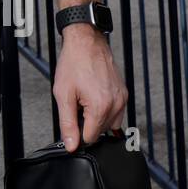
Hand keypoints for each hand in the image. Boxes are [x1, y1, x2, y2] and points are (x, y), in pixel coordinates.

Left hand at [52, 25, 127, 149]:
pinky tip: (93, 95)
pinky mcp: (124, 93)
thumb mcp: (63, 95)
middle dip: (87, 123)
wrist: (86, 42)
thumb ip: (67, 124)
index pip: (90, 138)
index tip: (71, 121)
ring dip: (97, 118)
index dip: (77, 133)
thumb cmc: (73, 64)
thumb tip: (71, 145)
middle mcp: (116, 104)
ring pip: (110, 123)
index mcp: (101, 107)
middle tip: (77, 105)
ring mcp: (122, 98)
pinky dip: (105, 109)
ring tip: (85, 100)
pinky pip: (116, 111)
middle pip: (101, 132)